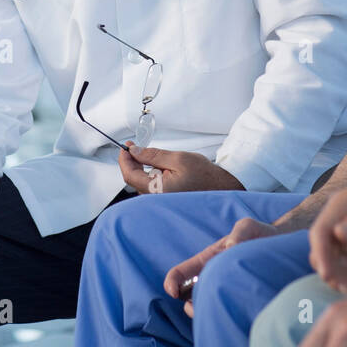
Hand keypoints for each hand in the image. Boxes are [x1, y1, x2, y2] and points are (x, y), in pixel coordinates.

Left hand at [119, 145, 245, 193]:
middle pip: (133, 178)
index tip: (126, 147)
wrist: (221, 187)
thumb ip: (153, 155)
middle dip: (133, 161)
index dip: (124, 159)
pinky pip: (150, 185)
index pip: (129, 174)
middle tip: (135, 146)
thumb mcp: (177, 159)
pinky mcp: (165, 198)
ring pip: (142, 181)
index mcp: (156, 190)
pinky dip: (150, 173)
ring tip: (153, 156)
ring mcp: (159, 200)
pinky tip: (160, 166)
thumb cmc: (204, 176)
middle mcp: (155, 198)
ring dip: (142, 167)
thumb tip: (134, 151)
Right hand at [164, 217, 278, 316]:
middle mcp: (212, 276)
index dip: (171, 282)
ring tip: (221, 310)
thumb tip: (231, 246)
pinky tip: (237, 312)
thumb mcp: (249, 226)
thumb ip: (240, 232)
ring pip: (206, 307)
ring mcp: (224, 289)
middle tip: (201, 307)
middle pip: (189, 297)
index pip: (181, 272)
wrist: (283, 248)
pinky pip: (225, 312)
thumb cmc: (261, 235)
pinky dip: (223, 315)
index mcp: (208, 259)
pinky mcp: (238, 301)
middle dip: (190, 306)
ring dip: (206, 312)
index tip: (173, 292)